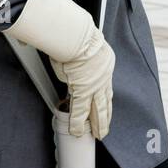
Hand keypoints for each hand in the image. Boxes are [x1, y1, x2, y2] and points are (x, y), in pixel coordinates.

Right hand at [2, 0, 114, 137]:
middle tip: (104, 127)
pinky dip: (78, 122)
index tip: (105, 106)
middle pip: (106, 101)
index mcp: (104, 64)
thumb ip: (73, 53)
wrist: (77, 35)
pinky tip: (78, 131)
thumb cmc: (76, 33)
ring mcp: (95, 85)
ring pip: (98, 109)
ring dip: (97, 123)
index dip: (105, 98)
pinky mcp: (83, 91)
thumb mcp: (79, 44)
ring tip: (96, 134)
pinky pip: (80, 110)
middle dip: (105, 116)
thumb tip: (61, 45)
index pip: (105, 86)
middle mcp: (103, 76)